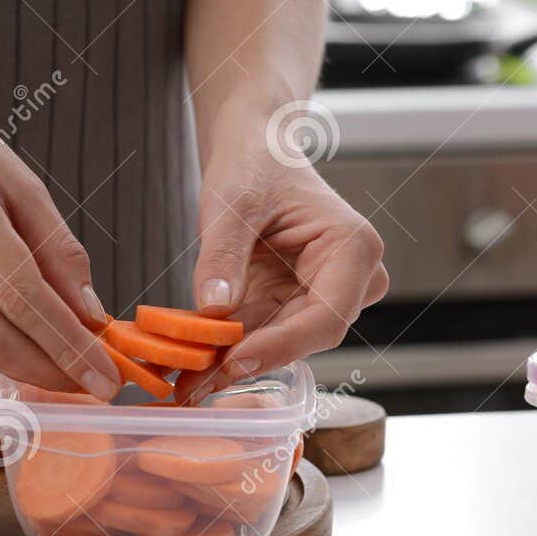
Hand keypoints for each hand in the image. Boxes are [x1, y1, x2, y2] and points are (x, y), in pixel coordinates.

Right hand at [0, 74, 121, 399]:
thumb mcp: (20, 180)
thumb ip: (59, 250)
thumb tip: (91, 317)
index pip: (21, 293)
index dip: (67, 343)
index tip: (106, 377)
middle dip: (48, 371)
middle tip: (93, 387)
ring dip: (26, 361)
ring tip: (67, 359)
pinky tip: (13, 321)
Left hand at [178, 125, 387, 398]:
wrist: (255, 151)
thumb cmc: (255, 163)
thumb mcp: (233, 204)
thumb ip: (224, 256)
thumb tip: (214, 310)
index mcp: (353, 249)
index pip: (325, 317)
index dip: (279, 347)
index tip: (232, 364)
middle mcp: (349, 280)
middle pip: (302, 338)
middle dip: (246, 361)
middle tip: (194, 384)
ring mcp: (322, 295)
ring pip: (278, 343)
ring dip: (231, 362)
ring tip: (183, 380)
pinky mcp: (293, 304)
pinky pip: (262, 333)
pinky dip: (227, 348)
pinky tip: (190, 365)